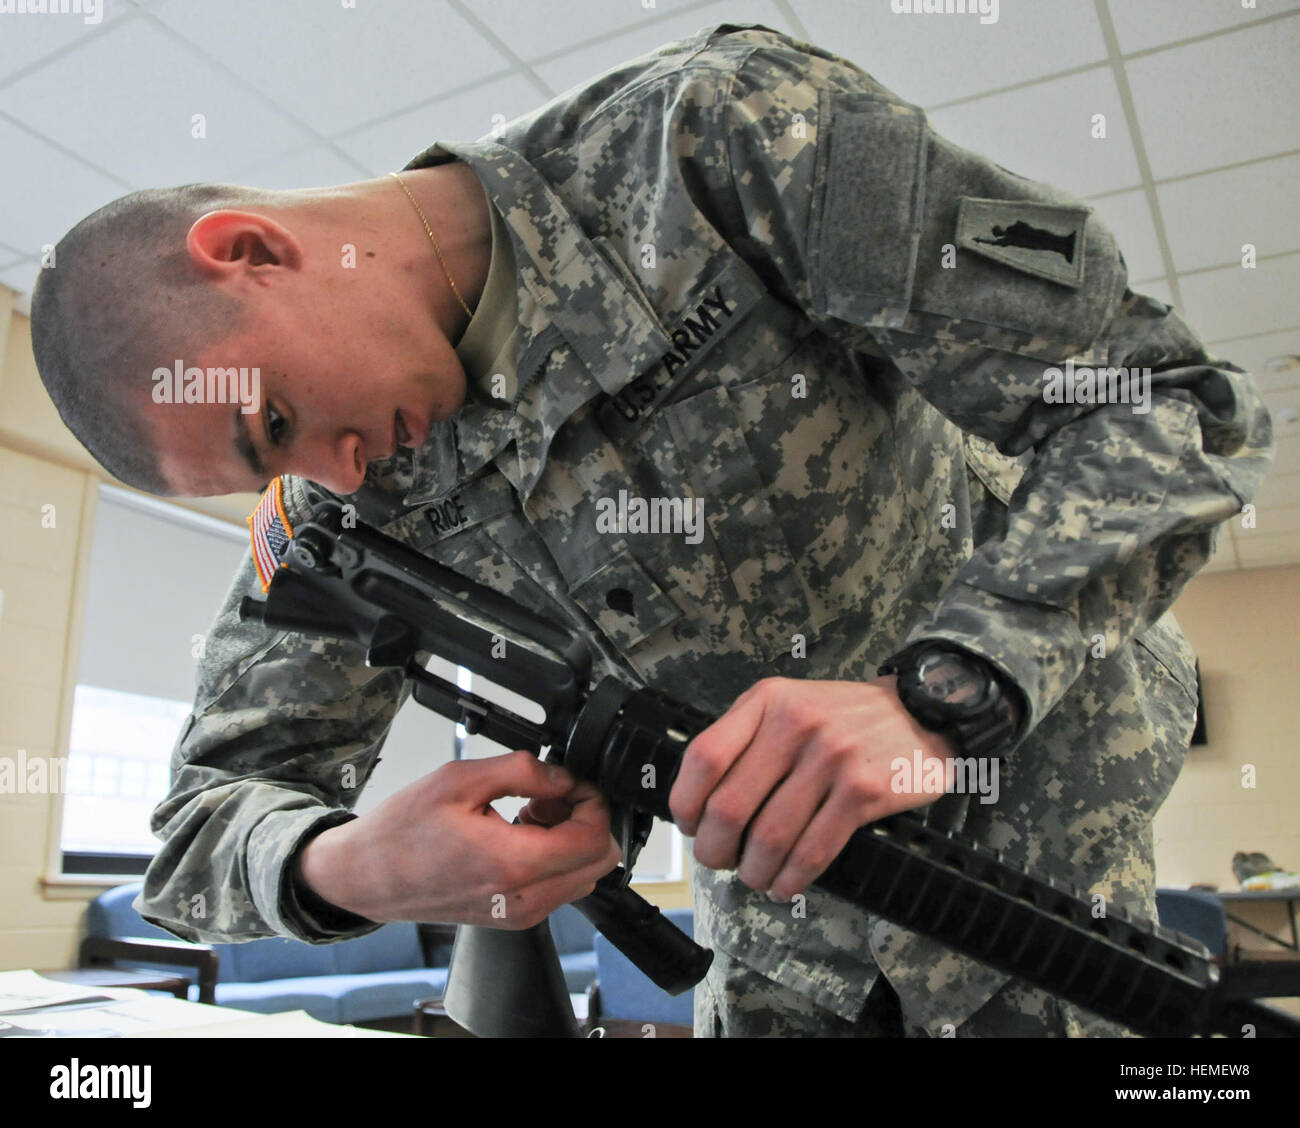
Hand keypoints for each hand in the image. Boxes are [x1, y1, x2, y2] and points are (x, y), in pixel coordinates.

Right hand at [296, 750, 620, 928]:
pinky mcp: (512, 916)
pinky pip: (558, 887)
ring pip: (582, 875)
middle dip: (585, 820)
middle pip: (598, 861)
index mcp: (512, 864)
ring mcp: (520, 913)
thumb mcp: (460, 780)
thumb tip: (564, 775)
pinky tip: (519, 832)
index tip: (573, 782)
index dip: (594, 802)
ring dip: (570, 839)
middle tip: (551, 795)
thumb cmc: (401, 832)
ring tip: (530, 812)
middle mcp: (523, 898)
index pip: (594, 839)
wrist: (367, 877)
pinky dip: (553, 857)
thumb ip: (522, 771)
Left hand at [669, 676, 957, 900]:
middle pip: (730, 805)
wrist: (923, 712)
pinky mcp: (863, 791)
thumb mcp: (790, 703)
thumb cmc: (847, 717)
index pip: (705, 756)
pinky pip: (813, 849)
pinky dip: (792, 877)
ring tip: (756, 877)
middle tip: (719, 861)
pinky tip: (787, 884)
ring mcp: (832, 757)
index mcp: (768, 701)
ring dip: (754, 871)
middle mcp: (796, 724)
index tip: (690, 825)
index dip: (686, 801)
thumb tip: (701, 801)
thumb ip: (748, 738)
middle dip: (715, 848)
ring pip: (770, 836)